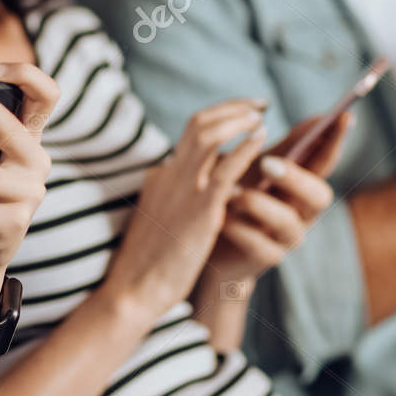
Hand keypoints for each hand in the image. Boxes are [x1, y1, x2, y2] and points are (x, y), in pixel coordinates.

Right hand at [101, 99, 269, 323]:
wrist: (134, 289)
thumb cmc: (148, 262)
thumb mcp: (159, 217)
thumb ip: (171, 195)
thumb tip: (181, 181)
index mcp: (161, 176)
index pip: (191, 134)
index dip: (220, 118)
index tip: (243, 114)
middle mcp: (170, 174)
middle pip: (199, 124)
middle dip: (232, 108)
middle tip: (259, 105)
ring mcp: (184, 190)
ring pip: (209, 135)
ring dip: (238, 119)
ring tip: (261, 118)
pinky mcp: (199, 211)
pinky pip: (226, 170)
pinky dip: (246, 149)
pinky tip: (261, 141)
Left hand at [203, 111, 349, 285]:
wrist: (211, 242)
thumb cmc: (239, 194)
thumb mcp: (259, 167)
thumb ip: (289, 146)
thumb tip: (319, 116)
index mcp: (302, 184)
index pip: (326, 160)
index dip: (336, 141)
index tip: (344, 116)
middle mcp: (302, 211)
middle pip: (319, 196)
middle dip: (296, 178)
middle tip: (266, 162)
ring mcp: (286, 237)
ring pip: (289, 224)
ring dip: (260, 205)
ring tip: (231, 194)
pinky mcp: (265, 258)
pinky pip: (260, 247)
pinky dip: (241, 231)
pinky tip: (222, 219)